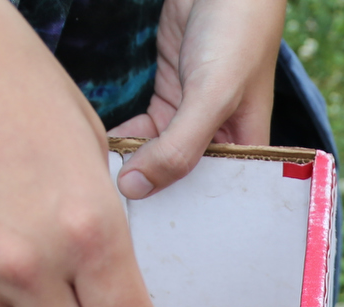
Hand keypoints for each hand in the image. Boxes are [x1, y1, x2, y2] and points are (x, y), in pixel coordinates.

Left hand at [113, 0, 286, 198]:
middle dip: (150, 195)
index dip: (181, 217)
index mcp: (245, 151)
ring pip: (156, 156)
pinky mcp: (167, 96)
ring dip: (131, 166)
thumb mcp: (212, 97)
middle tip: (111, 217)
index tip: (144, 235)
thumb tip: (134, 189)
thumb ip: (178, 147)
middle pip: (181, 182)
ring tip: (98, 186)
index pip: (212, 199)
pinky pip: (141, 130)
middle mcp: (219, 142)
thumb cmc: (236, 35)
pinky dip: (123, 139)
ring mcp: (190, 119)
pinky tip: (99, 151)